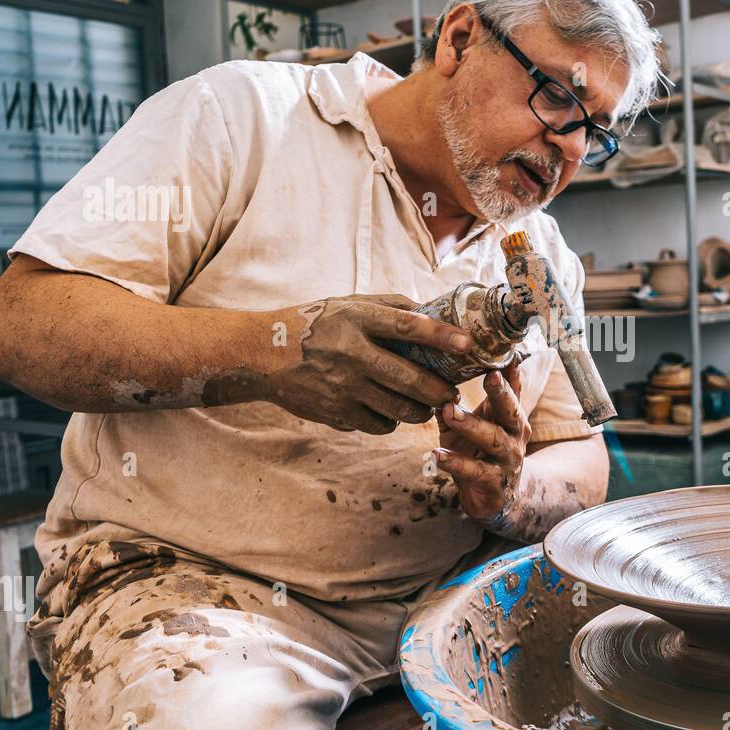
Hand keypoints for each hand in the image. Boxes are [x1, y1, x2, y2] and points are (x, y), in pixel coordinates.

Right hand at [247, 294, 472, 433]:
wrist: (262, 355)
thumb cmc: (315, 325)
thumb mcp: (348, 305)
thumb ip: (391, 307)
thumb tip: (435, 312)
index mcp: (354, 320)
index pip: (405, 328)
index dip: (440, 336)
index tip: (467, 344)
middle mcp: (349, 354)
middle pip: (409, 380)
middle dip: (440, 391)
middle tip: (452, 393)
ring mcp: (341, 388)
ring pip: (399, 410)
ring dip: (420, 410)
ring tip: (427, 404)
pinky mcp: (334, 413)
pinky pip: (378, 425)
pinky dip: (391, 420)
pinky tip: (390, 410)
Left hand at [434, 358, 531, 521]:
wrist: (496, 500)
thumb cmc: (479, 454)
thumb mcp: (470, 425)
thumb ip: (455, 403)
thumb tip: (432, 372)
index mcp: (510, 416)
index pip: (513, 389)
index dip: (510, 371)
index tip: (506, 350)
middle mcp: (514, 435)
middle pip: (512, 410)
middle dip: (502, 393)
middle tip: (490, 375)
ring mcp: (507, 460)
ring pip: (494, 439)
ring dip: (471, 424)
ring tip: (449, 412)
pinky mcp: (494, 484)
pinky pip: (475, 472)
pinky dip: (455, 463)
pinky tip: (436, 456)